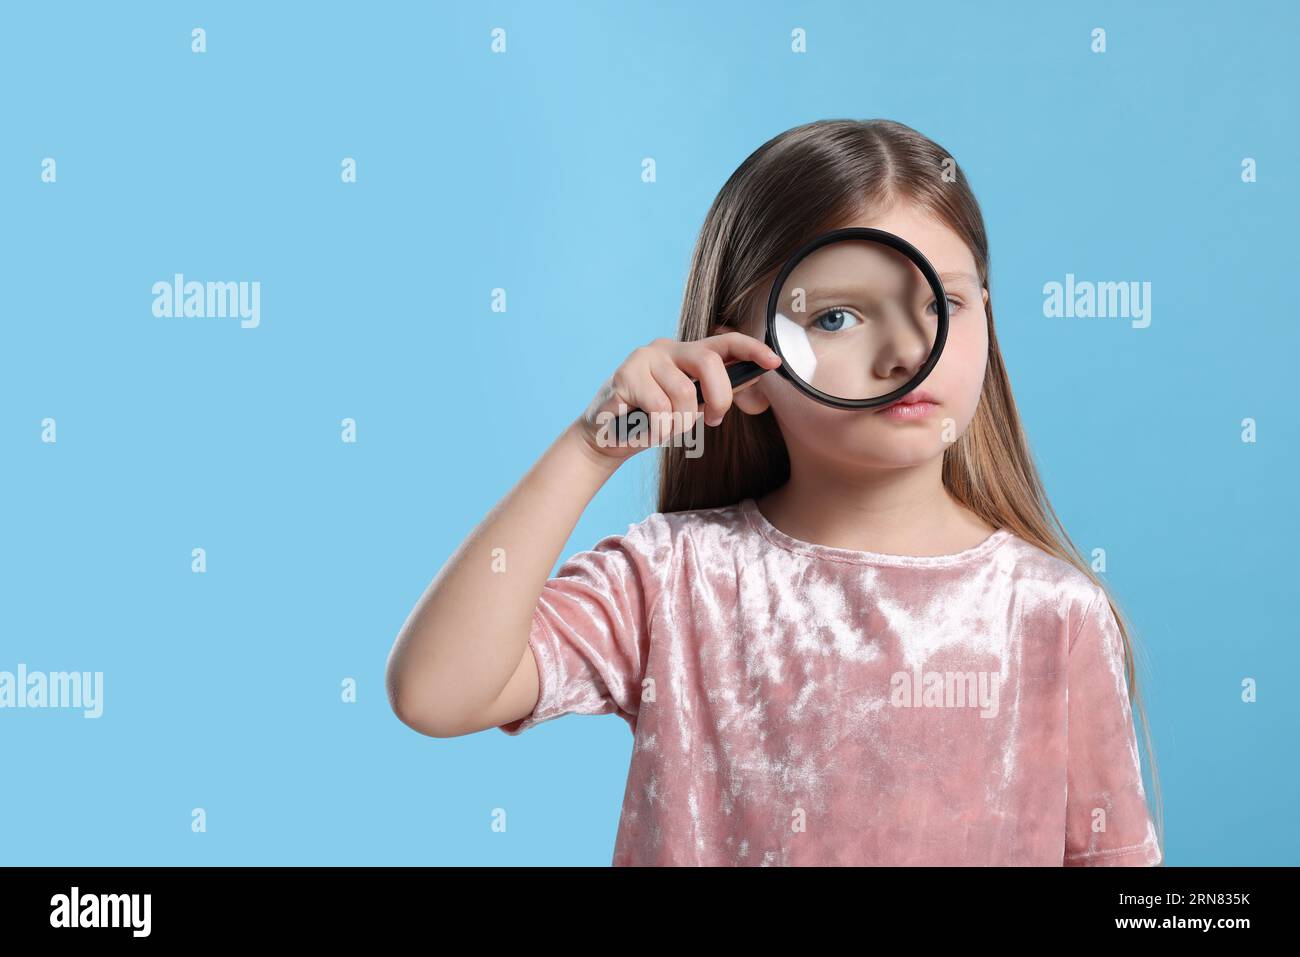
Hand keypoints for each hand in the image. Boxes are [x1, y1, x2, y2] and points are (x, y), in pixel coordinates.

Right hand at [575, 332, 782, 461]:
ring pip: (683, 394)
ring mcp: (644, 359)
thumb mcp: (688, 406)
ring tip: (663, 430)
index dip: (752, 349)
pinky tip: (644, 430)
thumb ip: (713, 393)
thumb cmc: (652, 420)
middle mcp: (666, 348)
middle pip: (709, 362)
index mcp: (686, 353)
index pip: (725, 342)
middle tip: (713, 420)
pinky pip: (659, 409)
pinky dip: (658, 430)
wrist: (607, 437)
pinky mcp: (624, 376)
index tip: (775, 362)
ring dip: (679, 425)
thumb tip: (754, 383)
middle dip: (719, 398)